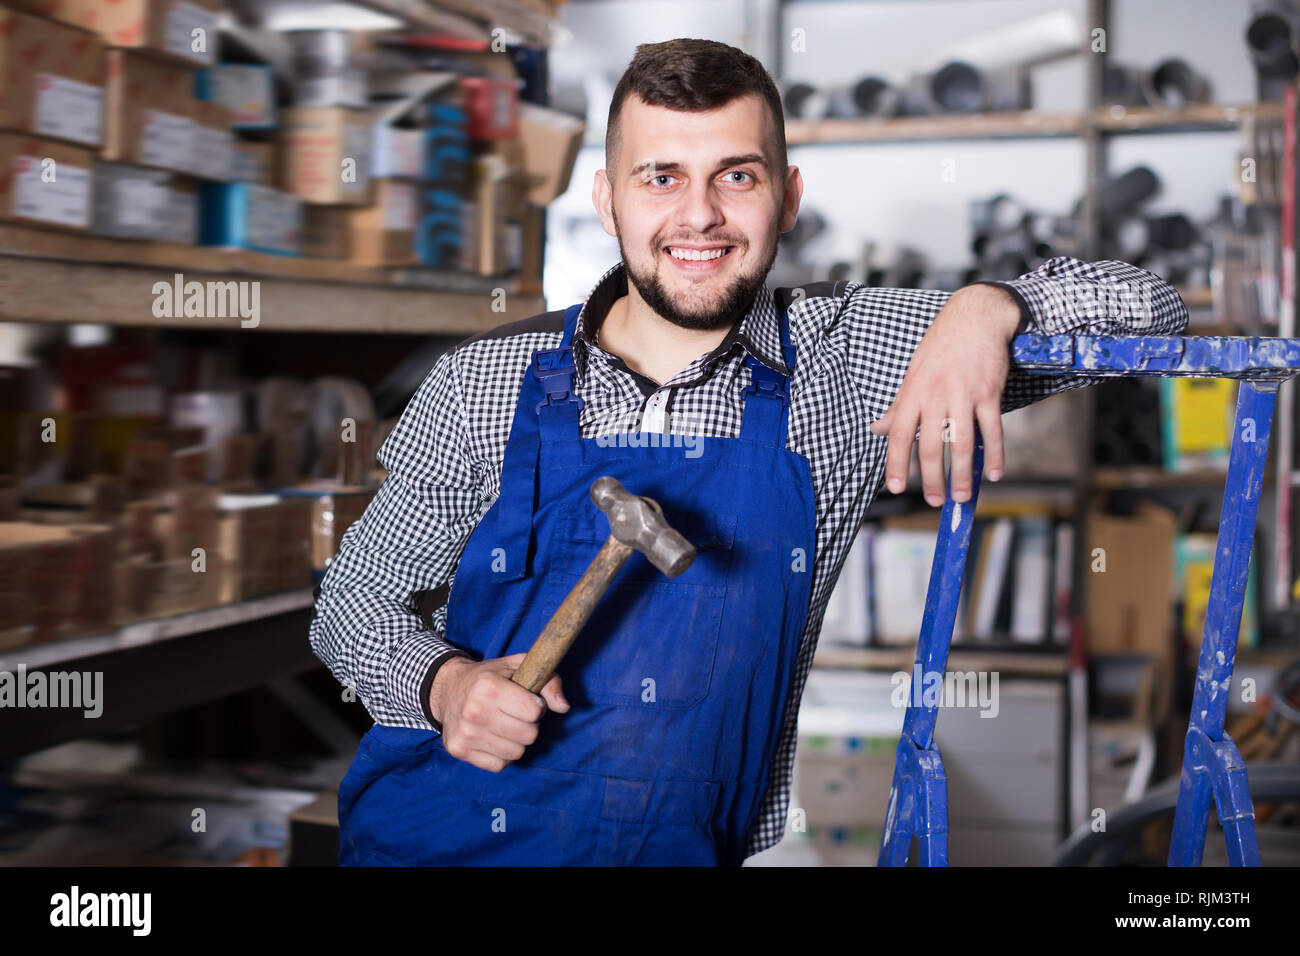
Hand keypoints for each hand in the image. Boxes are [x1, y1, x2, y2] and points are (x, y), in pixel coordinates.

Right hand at [431, 653, 569, 771]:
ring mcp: (465, 733)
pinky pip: (499, 765)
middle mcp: (474, 711)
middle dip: (528, 725)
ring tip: (505, 725)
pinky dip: (502, 755)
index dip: (536, 706)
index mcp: (489, 686)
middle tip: (515, 714)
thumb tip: (564, 707)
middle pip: (528, 735)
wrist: (448, 688)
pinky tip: (494, 738)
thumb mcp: (519, 666)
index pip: (535, 711)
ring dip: (516, 742)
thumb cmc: (490, 677)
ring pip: (515, 753)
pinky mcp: (459, 750)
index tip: (526, 700)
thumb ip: (548, 682)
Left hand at [868, 284, 1021, 506]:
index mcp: (912, 394)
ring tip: (962, 495)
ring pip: (961, 443)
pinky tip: (994, 473)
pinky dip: (994, 454)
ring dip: (962, 474)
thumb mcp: (913, 375)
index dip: (896, 464)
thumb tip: (876, 428)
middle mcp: (935, 396)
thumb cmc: (941, 348)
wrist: (974, 317)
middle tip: (936, 501)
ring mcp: (963, 395)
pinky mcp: (988, 393)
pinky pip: (992, 430)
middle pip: (929, 446)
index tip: (895, 487)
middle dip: (932, 478)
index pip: (897, 435)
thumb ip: (898, 406)